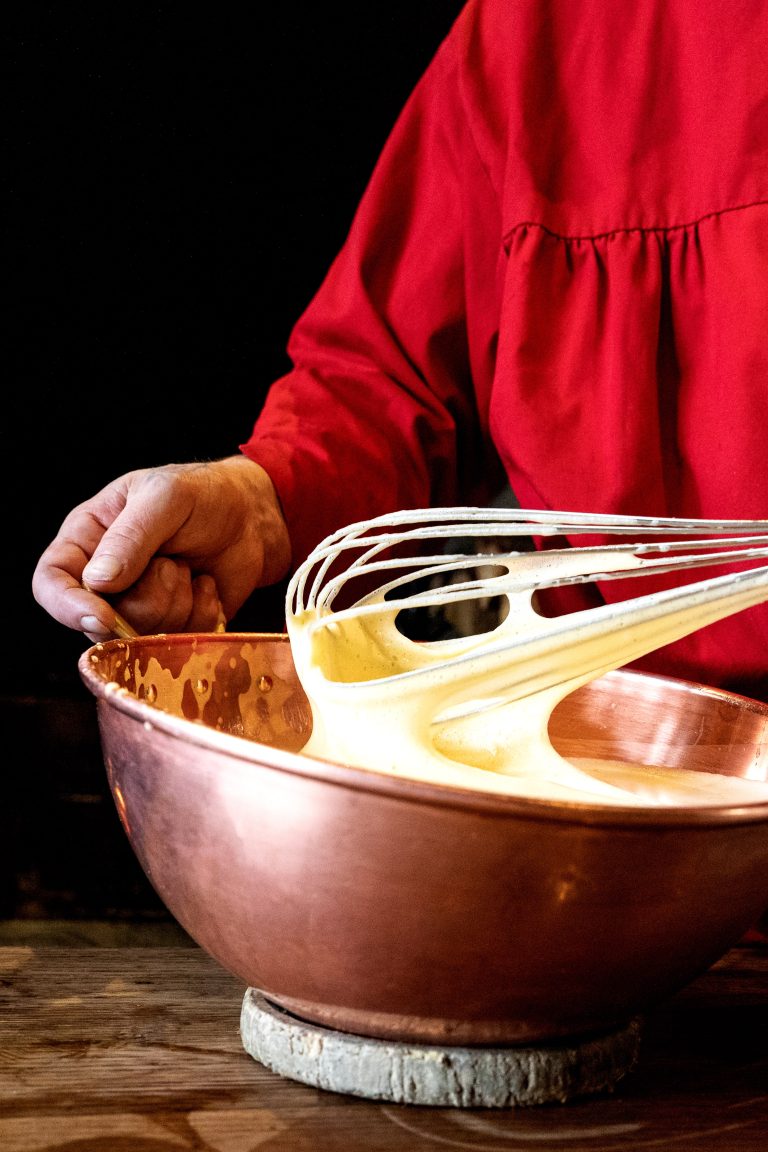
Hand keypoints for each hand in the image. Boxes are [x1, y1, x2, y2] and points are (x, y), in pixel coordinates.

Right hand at [32, 455, 290, 640]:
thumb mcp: (165, 498)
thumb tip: (97, 582)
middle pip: (101, 619)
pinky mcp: (173, 625)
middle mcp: (106, 579)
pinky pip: (179, 641)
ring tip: (189, 568)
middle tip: (174, 561)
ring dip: (178, 600)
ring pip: (142, 634)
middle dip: (149, 595)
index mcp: (88, 539)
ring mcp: (139, 606)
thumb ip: (131, 537)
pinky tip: (207, 585)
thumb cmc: (204, 495)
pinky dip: (202, 613)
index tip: (102, 616)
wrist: (254, 517)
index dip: (68, 606)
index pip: (51, 582)